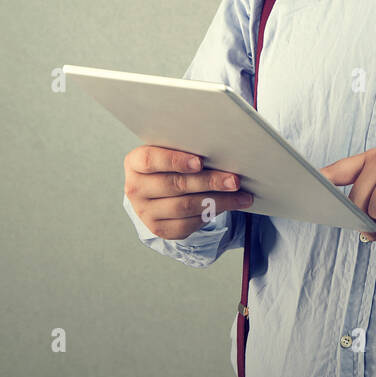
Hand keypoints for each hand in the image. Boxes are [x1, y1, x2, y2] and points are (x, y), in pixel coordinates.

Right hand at [123, 145, 253, 240]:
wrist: (152, 191)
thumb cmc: (167, 163)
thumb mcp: (167, 150)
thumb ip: (183, 147)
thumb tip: (220, 147)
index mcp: (134, 163)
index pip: (151, 161)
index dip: (176, 161)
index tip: (200, 162)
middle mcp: (135, 189)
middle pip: (175, 185)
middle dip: (209, 182)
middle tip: (234, 180)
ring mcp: (145, 212)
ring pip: (186, 207)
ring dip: (218, 200)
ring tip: (241, 195)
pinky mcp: (160, 229)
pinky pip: (189, 223)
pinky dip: (212, 213)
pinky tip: (229, 205)